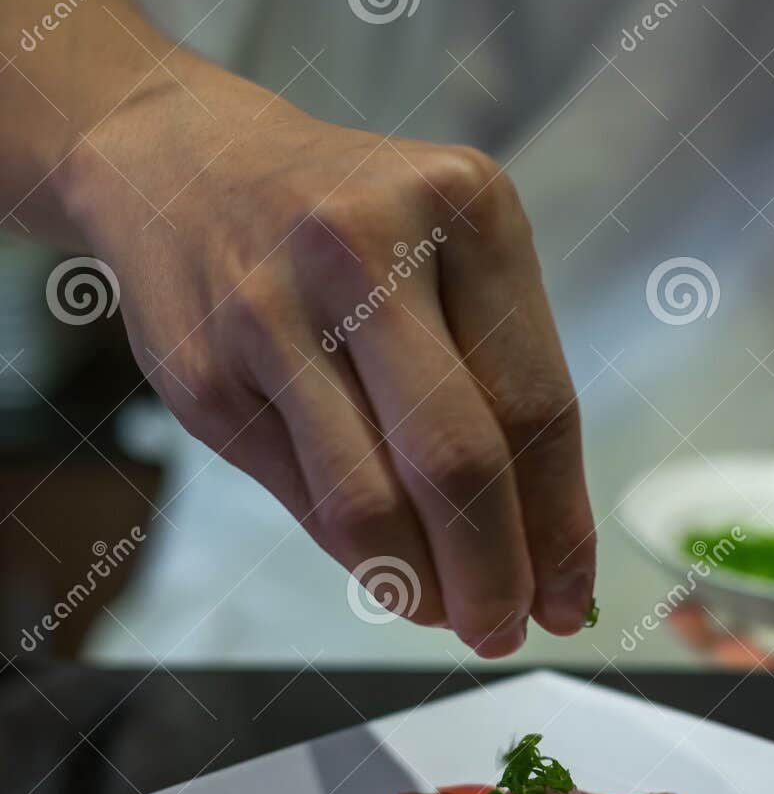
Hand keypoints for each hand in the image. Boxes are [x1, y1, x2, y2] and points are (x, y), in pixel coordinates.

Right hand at [66, 71, 594, 656]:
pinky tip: (386, 566)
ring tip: (448, 612)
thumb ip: (498, 381)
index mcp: (465, 204)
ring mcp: (271, 308)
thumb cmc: (352, 226)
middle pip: (457, 458)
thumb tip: (546, 558)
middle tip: (506, 629)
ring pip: (368, 498)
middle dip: (494, 574)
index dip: (560, 521)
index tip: (569, 595)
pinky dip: (355, 553)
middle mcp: (367, 245)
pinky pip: (301, 496)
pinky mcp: (201, 371)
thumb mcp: (447, 251)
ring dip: (421, 586)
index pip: (536, 400)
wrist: (182, 164)